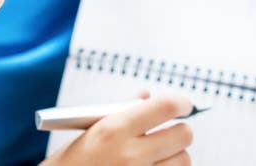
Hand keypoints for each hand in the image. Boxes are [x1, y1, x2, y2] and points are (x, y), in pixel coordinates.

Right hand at [41, 93, 193, 165]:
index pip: (166, 107)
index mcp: (114, 129)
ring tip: (158, 155)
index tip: (184, 105)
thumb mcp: (89, 131)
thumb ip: (122, 111)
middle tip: (170, 131)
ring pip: (184, 160)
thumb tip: (148, 96)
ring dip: (175, 156)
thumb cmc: (71, 162)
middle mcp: (130, 154)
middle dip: (179, 130)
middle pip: (183, 135)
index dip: (182, 102)